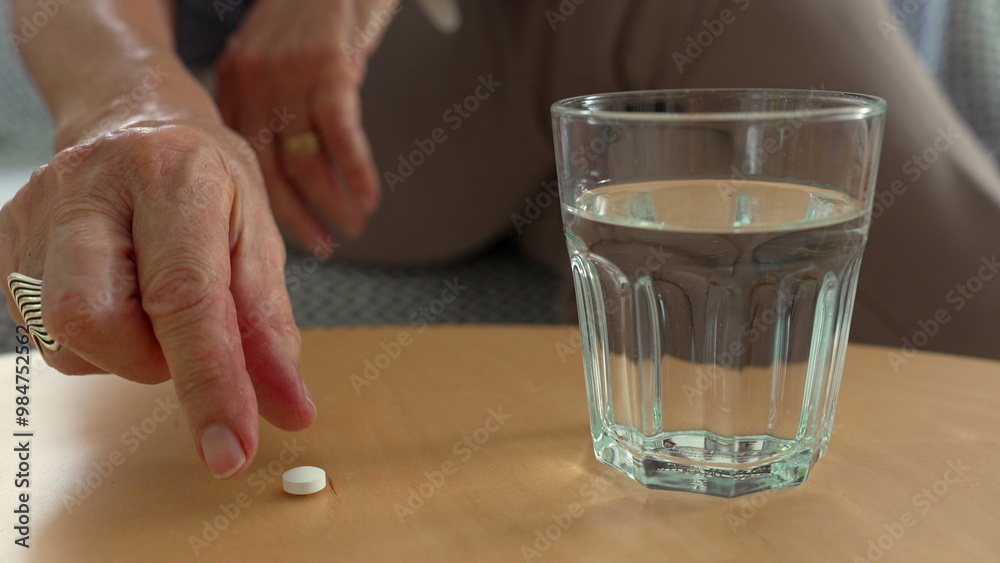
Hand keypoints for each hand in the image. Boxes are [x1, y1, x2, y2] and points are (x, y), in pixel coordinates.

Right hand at [0, 120, 315, 477]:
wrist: (130, 116)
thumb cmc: (205, 176)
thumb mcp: (257, 233)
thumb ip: (270, 325)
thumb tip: (290, 411)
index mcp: (173, 176)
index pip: (185, 298)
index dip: (210, 383)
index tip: (231, 451)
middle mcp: (90, 188)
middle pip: (93, 321)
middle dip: (147, 360)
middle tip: (181, 335)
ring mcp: (33, 213)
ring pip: (64, 340)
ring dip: (123, 350)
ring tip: (150, 300)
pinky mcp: (3, 240)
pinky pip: (42, 334)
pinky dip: (94, 340)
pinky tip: (117, 295)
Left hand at [216, 0, 397, 246]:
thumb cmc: (309, 10)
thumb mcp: (270, 54)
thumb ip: (269, 100)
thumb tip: (287, 160)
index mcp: (235, 86)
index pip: (247, 165)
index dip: (272, 209)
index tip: (294, 239)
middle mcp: (255, 85)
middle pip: (271, 172)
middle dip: (300, 218)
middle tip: (324, 247)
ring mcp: (291, 76)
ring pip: (307, 159)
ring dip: (335, 201)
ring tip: (355, 224)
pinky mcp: (329, 67)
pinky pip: (341, 135)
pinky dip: (358, 172)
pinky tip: (371, 197)